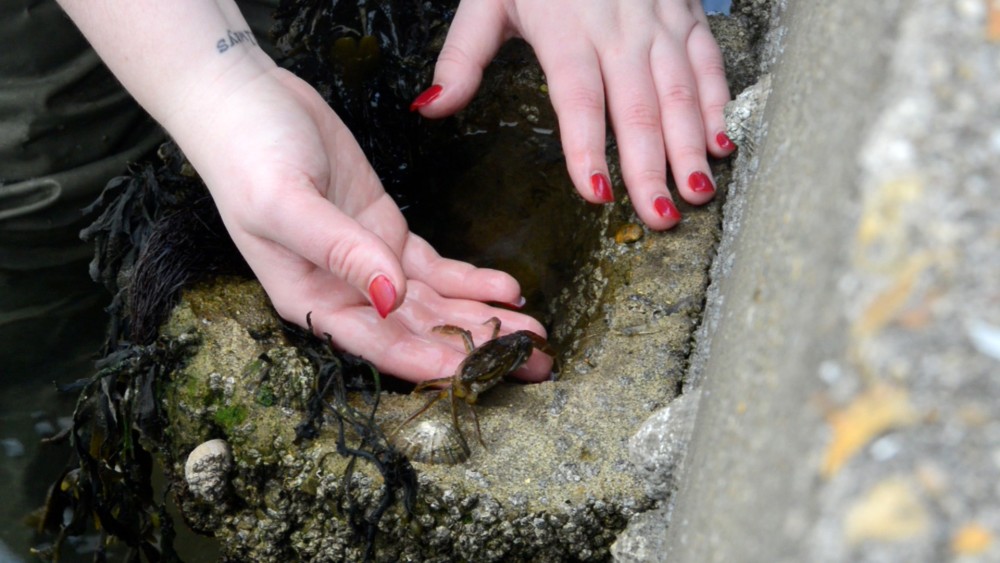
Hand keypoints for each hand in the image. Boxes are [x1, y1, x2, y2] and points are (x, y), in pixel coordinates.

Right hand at [176, 65, 552, 382]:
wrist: (246, 98)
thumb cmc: (247, 153)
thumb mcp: (286, 203)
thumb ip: (339, 251)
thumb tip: (388, 298)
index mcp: (311, 300)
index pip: (381, 344)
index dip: (433, 361)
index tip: (482, 371)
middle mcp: (344, 292)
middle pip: (420, 332)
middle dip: (475, 348)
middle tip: (533, 361)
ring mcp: (370, 262)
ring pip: (436, 303)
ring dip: (484, 318)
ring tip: (534, 332)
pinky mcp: (386, 231)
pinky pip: (436, 267)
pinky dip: (471, 279)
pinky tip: (506, 287)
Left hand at [412, 0, 732, 229]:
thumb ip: (462, 55)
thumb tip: (431, 108)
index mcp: (565, 26)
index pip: (579, 97)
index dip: (588, 146)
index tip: (595, 192)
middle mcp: (618, 26)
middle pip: (637, 105)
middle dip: (651, 166)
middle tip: (659, 217)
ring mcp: (657, 19)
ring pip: (679, 89)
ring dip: (691, 144)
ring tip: (697, 192)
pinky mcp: (685, 11)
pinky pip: (706, 62)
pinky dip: (716, 104)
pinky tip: (722, 144)